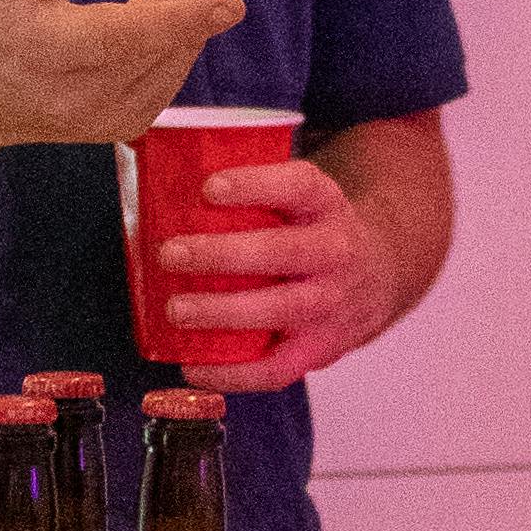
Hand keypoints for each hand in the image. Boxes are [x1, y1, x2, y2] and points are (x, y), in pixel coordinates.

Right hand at [0, 0, 242, 155]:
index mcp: (43, 53)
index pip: (121, 38)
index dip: (179, 18)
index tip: (232, 2)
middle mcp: (79, 96)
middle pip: (161, 38)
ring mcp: (104, 119)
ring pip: (175, 56)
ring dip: (190, 0)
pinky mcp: (122, 126)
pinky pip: (170, 72)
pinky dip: (178, 31)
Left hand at [161, 147, 400, 387]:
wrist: (381, 275)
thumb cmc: (314, 231)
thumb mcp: (300, 197)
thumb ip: (246, 187)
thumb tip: (150, 157)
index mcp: (326, 205)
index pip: (298, 186)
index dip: (255, 185)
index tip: (208, 188)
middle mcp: (336, 252)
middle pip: (283, 252)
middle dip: (222, 255)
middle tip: (169, 254)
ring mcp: (332, 304)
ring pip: (280, 310)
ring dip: (223, 313)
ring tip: (175, 310)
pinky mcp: (322, 348)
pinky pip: (278, 369)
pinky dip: (233, 374)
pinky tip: (192, 366)